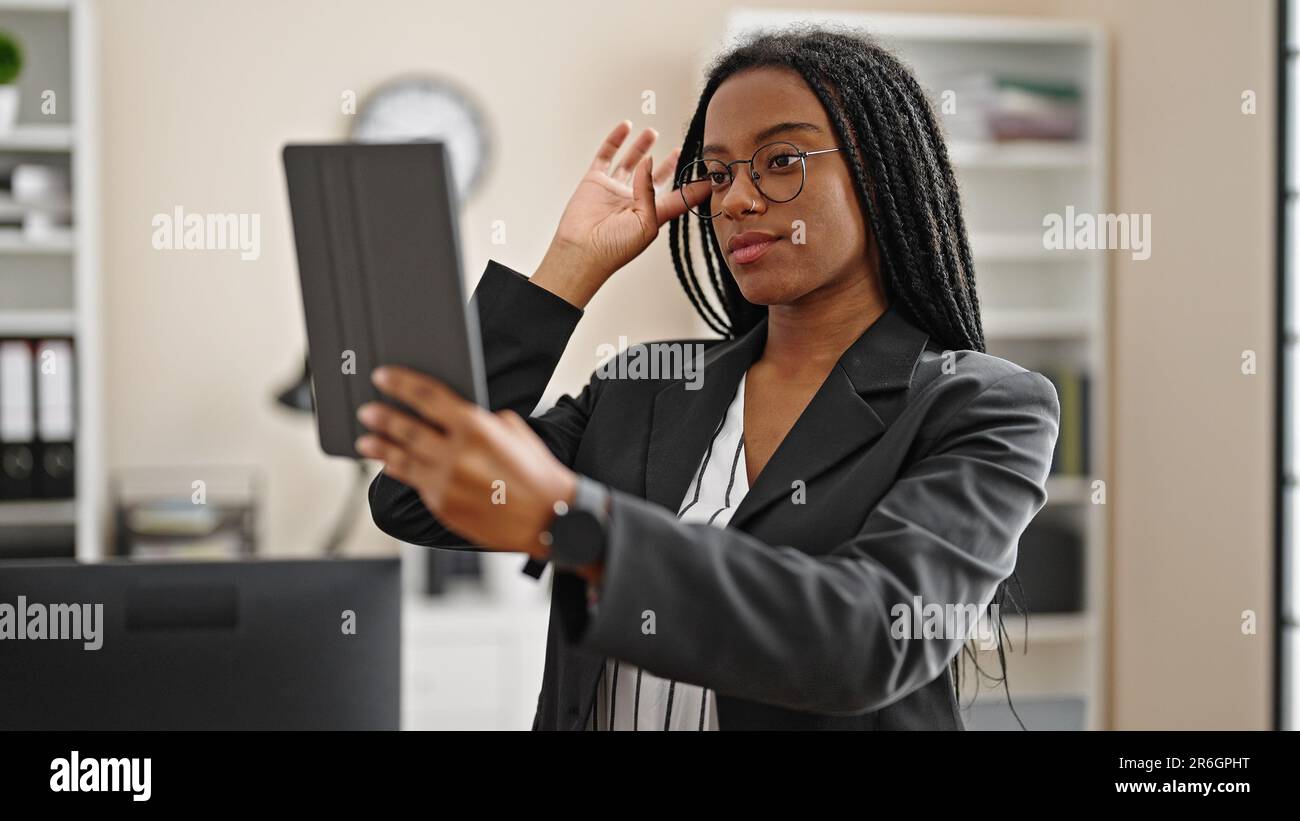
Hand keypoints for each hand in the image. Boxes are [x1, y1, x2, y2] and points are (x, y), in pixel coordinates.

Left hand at [355, 366, 576, 557]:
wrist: (551, 518)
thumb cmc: (539, 475)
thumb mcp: (515, 433)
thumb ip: (484, 421)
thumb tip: (460, 417)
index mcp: (476, 428)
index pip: (428, 397)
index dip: (401, 384)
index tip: (383, 376)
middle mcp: (456, 454)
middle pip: (407, 429)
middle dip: (383, 417)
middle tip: (367, 410)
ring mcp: (446, 482)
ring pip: (402, 459)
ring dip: (381, 447)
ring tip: (365, 440)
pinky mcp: (442, 505)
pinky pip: (414, 483)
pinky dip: (400, 471)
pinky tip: (390, 465)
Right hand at [533, 120, 709, 307]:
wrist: (583, 250)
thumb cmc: (616, 247)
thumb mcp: (647, 222)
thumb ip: (652, 192)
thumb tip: (649, 162)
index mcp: (651, 214)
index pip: (677, 196)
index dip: (693, 186)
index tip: (710, 174)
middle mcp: (633, 200)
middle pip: (654, 177)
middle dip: (668, 164)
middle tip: (680, 150)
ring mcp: (614, 189)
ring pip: (631, 161)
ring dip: (642, 147)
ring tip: (652, 132)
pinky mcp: (595, 181)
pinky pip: (606, 155)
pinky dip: (615, 140)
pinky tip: (626, 127)